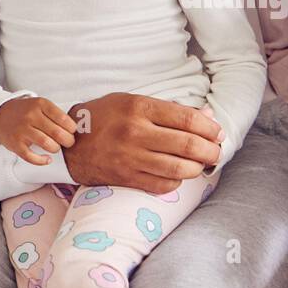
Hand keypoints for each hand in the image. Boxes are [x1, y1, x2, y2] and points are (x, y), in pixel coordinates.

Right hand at [0, 96, 76, 164]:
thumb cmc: (25, 111)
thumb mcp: (39, 105)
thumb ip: (55, 114)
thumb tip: (75, 130)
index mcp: (40, 104)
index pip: (63, 118)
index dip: (71, 128)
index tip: (72, 131)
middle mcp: (31, 116)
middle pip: (57, 133)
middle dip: (68, 140)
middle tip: (68, 142)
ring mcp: (22, 130)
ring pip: (47, 144)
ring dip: (56, 148)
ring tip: (56, 147)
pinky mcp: (15, 144)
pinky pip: (32, 157)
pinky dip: (42, 161)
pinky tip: (47, 159)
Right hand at [61, 92, 223, 194]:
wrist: (70, 143)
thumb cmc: (105, 118)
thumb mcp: (133, 102)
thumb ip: (169, 110)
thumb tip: (207, 117)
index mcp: (139, 108)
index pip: (187, 119)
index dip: (210, 128)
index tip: (217, 132)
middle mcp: (135, 133)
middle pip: (188, 145)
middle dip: (210, 150)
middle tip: (216, 151)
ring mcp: (130, 158)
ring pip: (179, 168)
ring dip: (197, 168)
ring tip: (201, 164)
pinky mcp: (126, 178)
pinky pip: (163, 185)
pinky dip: (177, 181)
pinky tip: (178, 173)